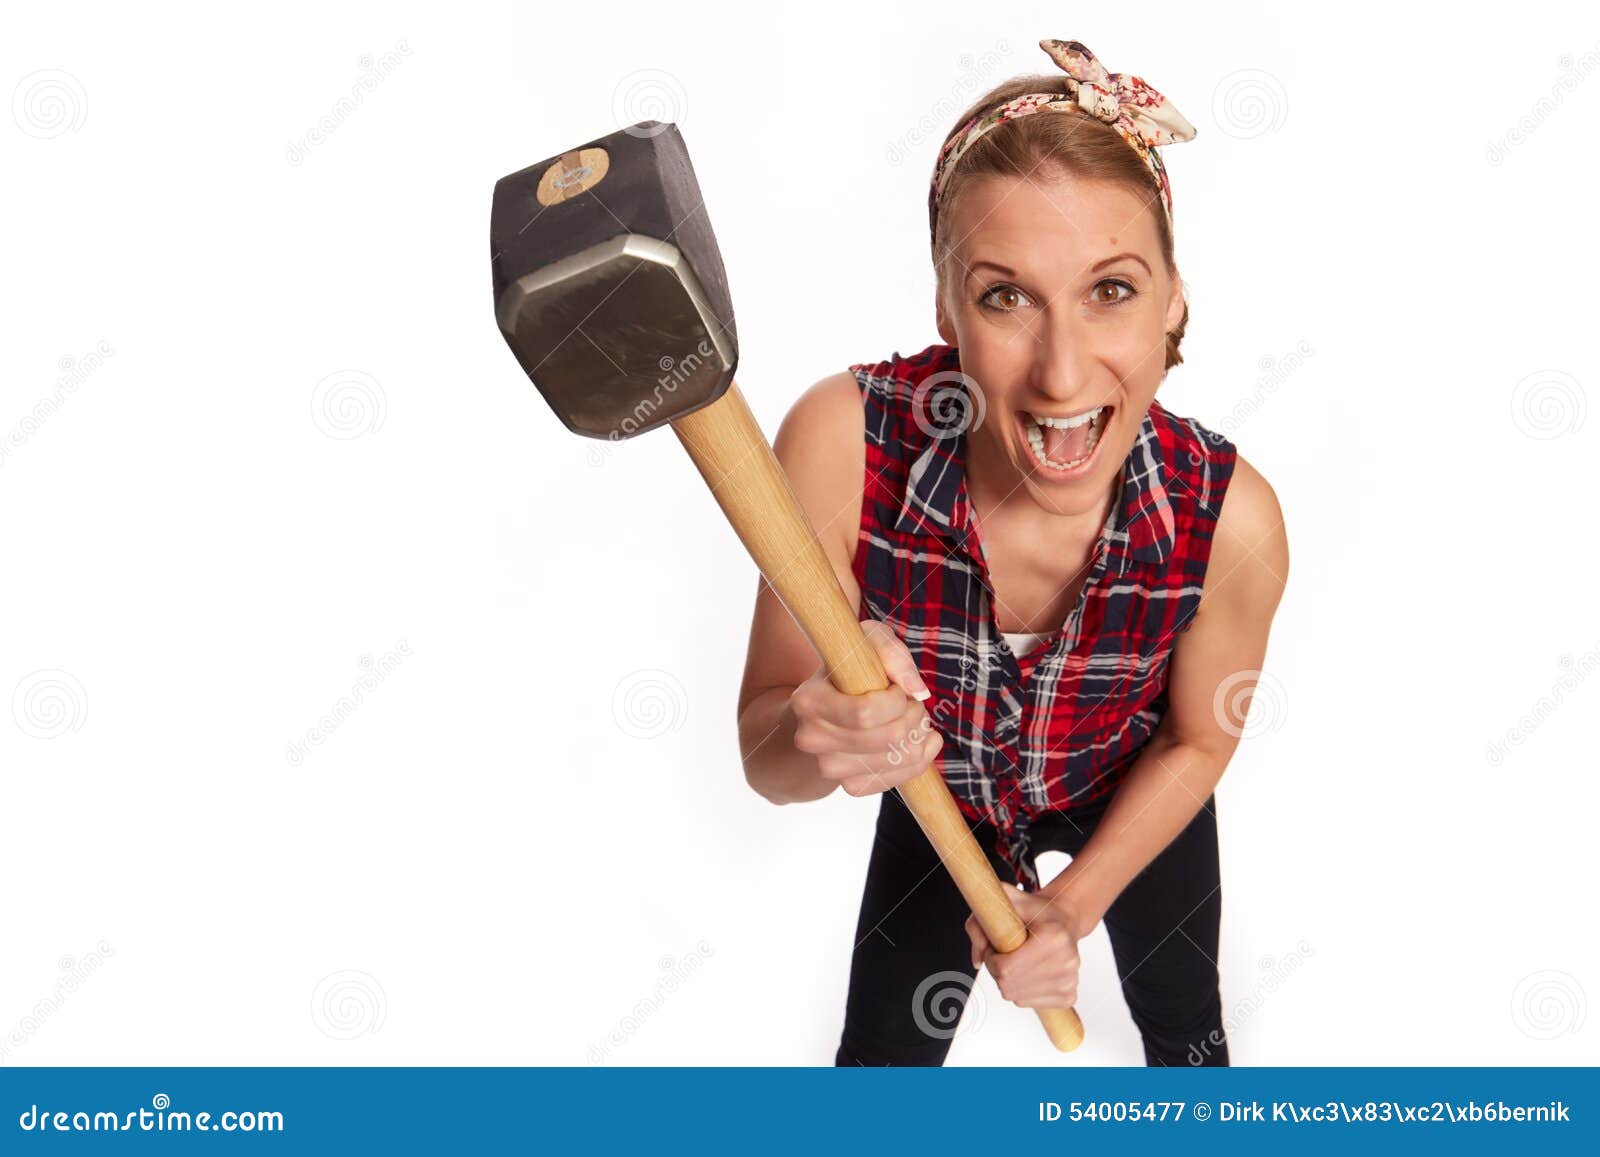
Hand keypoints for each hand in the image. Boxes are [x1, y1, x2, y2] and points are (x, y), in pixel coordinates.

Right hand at [789, 618, 943, 797]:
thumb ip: (892, 654)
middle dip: (914, 716)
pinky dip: (917, 762)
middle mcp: (811, 738)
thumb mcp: (865, 644)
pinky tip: (920, 744)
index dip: (896, 701)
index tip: (897, 688)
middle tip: (913, 704)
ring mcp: (828, 767)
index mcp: (808, 700)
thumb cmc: (848, 671)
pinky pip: (894, 781)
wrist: (823, 709)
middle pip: (887, 738)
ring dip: (919, 738)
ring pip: (896, 760)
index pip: (865, 713)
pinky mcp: (848, 786)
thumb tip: (918, 691)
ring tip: (915, 720)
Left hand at [965, 889, 1081, 1009]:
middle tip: (1004, 954)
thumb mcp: (1005, 903)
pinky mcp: (1068, 997)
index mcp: (1054, 938)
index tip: (995, 947)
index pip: (1005, 968)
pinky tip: (1029, 972)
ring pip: (1016, 997)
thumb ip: (980, 923)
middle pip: (1008, 985)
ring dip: (1008, 981)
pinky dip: (1020, 990)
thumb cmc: (1036, 913)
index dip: (990, 959)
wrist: (1065, 922)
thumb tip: (976, 962)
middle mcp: (1067, 962)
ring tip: (1018, 961)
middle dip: (996, 971)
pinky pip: (1027, 1003)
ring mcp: (1069, 982)